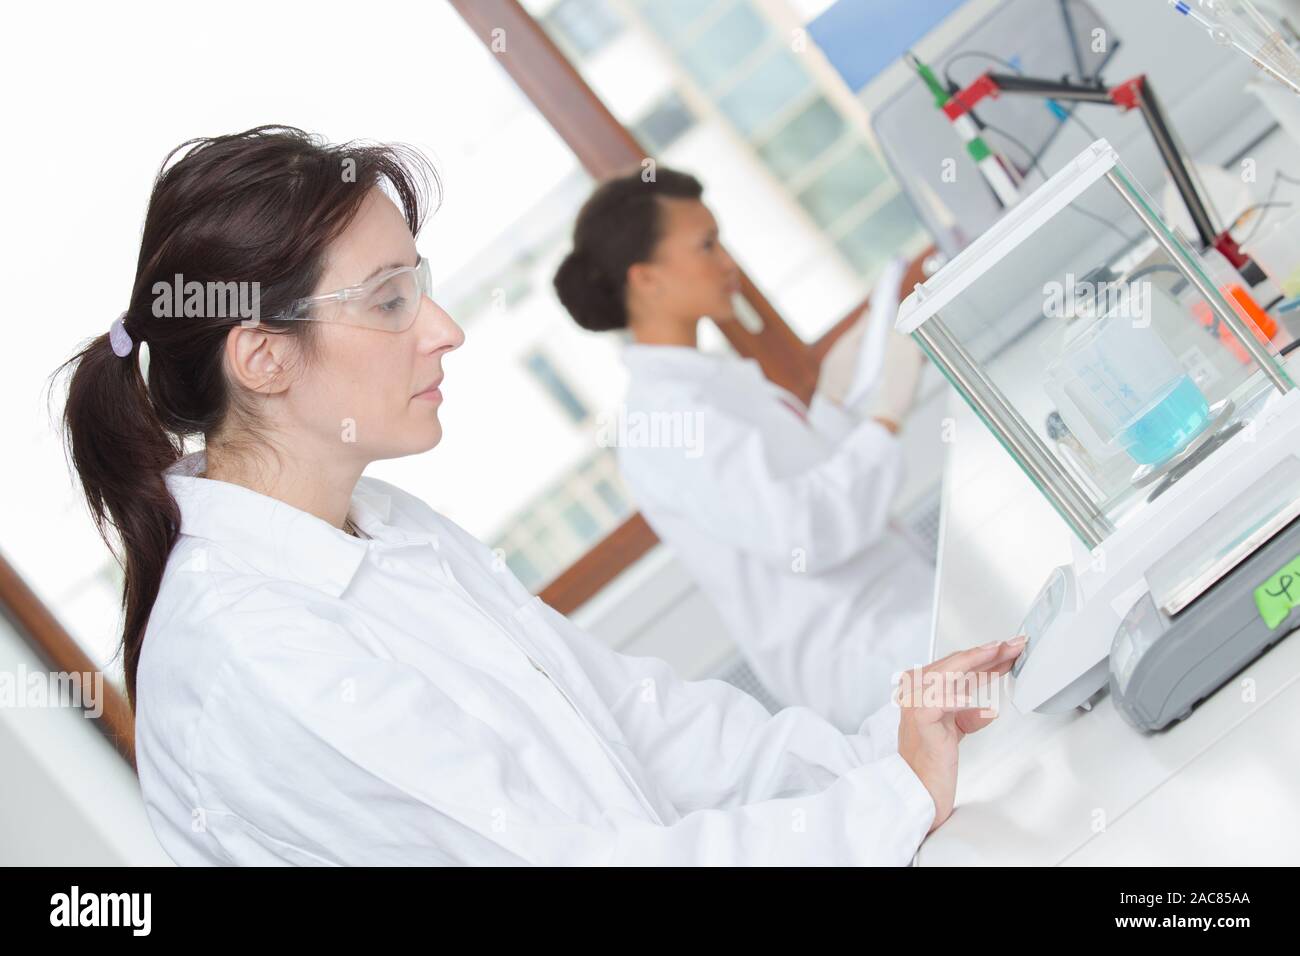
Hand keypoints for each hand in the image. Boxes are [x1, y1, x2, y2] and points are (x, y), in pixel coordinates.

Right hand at [895, 636, 1025, 831]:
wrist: (919, 788)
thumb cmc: (933, 759)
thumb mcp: (954, 728)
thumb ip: (967, 712)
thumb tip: (987, 709)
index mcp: (924, 690)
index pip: (958, 664)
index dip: (986, 655)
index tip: (1010, 648)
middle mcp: (917, 691)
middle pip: (956, 663)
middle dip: (989, 651)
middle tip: (1015, 644)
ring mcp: (916, 703)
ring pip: (949, 672)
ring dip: (977, 662)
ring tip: (1001, 654)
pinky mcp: (921, 719)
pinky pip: (939, 701)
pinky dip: (957, 696)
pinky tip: (977, 695)